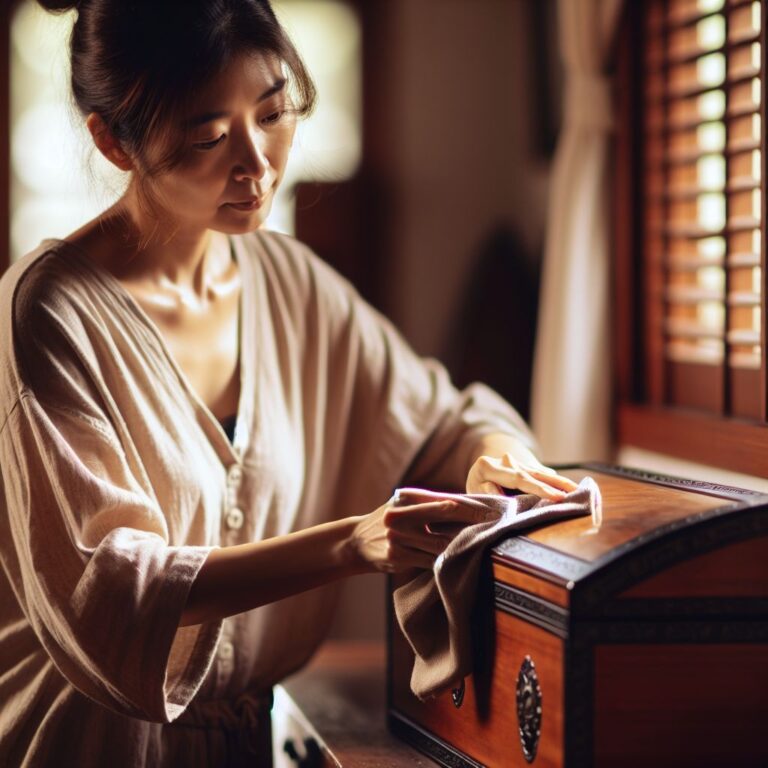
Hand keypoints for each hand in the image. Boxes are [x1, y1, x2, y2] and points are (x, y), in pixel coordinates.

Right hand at [348, 490, 489, 572]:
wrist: (357, 541)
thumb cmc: (391, 519)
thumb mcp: (405, 505)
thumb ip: (431, 504)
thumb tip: (470, 505)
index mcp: (407, 497)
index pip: (446, 500)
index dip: (472, 506)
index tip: (494, 510)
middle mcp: (401, 514)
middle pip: (447, 517)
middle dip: (474, 520)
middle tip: (497, 523)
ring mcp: (398, 537)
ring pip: (442, 543)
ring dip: (463, 544)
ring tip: (484, 543)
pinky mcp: (398, 557)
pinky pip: (430, 561)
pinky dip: (446, 561)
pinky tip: (461, 561)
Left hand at [466, 452, 578, 499]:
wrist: (480, 468)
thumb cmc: (476, 485)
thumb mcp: (473, 490)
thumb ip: (485, 491)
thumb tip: (500, 495)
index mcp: (489, 466)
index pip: (518, 479)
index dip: (539, 489)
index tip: (557, 497)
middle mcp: (507, 461)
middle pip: (534, 474)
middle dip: (556, 485)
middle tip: (575, 494)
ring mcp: (519, 462)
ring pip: (542, 473)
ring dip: (561, 482)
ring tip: (579, 491)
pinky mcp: (529, 466)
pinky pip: (545, 474)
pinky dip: (558, 482)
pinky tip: (573, 488)